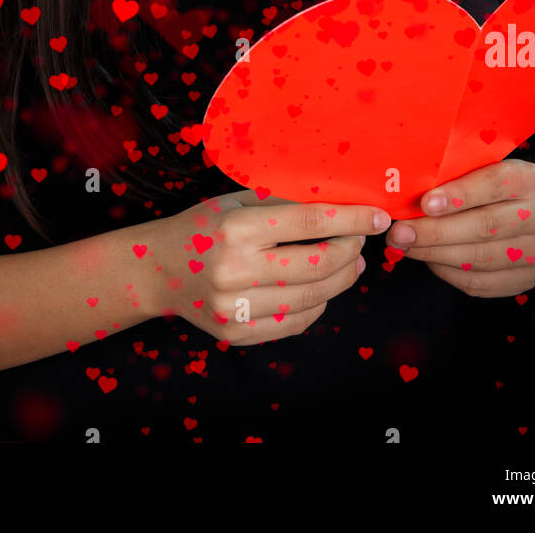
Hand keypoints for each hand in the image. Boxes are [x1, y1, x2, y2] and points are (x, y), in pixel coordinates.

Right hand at [150, 189, 389, 342]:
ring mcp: (234, 307)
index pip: (310, 222)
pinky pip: (294, 322)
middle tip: (361, 239)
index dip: (351, 219)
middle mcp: (235, 270)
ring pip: (312, 297)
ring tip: (352, 262)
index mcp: (236, 229)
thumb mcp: (237, 201)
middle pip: (318, 264)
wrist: (157, 269)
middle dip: (351, 249)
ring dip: (342, 279)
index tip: (376, 216)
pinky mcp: (236, 333)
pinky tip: (324, 287)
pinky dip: (318, 304)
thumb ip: (283, 202)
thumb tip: (340, 200)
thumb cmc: (203, 226)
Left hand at [384, 160, 534, 296]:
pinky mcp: (526, 278)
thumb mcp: (478, 169)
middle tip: (399, 233)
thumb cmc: (487, 186)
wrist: (525, 214)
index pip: (493, 184)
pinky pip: (480, 283)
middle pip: (484, 226)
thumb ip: (452, 175)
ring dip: (435, 254)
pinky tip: (428, 260)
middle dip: (435, 231)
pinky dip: (448, 273)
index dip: (458, 195)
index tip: (425, 204)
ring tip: (405, 247)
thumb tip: (406, 189)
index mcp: (526, 178)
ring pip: (479, 258)